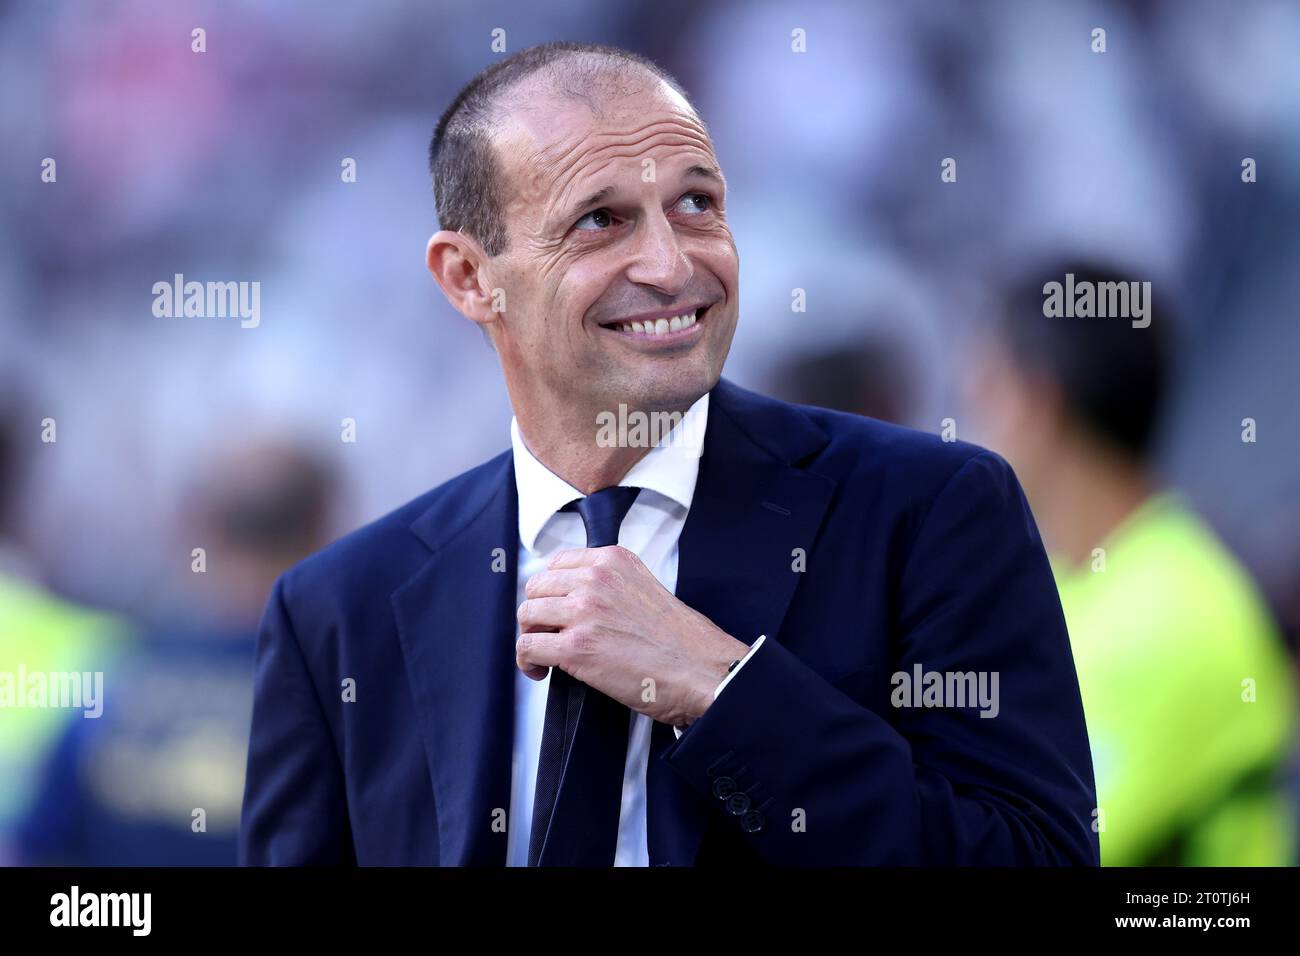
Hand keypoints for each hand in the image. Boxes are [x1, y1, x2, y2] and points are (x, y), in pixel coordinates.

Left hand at [515, 545, 749, 726]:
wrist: (702, 670)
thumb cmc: (683, 641)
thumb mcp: (645, 588)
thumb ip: (611, 585)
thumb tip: (580, 601)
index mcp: (613, 560)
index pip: (557, 564)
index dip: (551, 590)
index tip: (554, 607)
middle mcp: (595, 579)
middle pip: (536, 587)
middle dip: (539, 613)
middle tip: (548, 634)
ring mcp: (584, 611)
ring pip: (527, 615)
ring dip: (531, 637)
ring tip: (543, 655)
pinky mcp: (576, 647)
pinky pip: (528, 646)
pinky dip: (528, 661)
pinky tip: (540, 671)